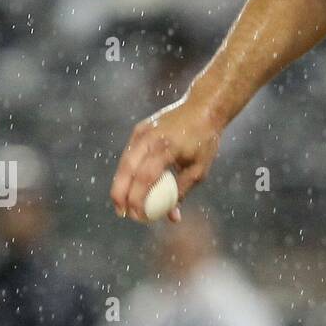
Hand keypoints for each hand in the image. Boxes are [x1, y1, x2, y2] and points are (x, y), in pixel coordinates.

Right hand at [110, 95, 223, 222]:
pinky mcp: (140, 128)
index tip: (139, 216)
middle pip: (128, 170)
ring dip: (120, 185)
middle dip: (121, 195)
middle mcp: (151, 138)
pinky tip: (128, 185)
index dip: (139, 200)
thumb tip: (171, 217)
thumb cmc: (204, 141)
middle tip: (123, 213)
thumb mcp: (200, 169)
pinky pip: (129, 153)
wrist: (203, 108)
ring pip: (124, 162)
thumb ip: (182, 191)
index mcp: (168, 147)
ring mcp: (143, 131)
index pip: (146, 178)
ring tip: (122, 204)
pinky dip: (127, 171)